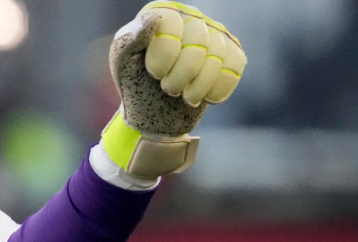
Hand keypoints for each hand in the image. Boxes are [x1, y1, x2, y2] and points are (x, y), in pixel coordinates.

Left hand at [101, 2, 245, 178]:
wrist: (154, 113)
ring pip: (218, 57)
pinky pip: (234, 68)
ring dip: (196, 88)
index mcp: (162, 13)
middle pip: (198, 43)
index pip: (172, 24)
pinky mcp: (231, 53)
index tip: (154, 73)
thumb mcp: (123, 63)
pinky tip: (201, 95)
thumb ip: (130, 40)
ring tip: (182, 94)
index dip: (164, 56)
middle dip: (179, 76)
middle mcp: (191, 17)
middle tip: (167, 88)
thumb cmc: (135, 82)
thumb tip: (155, 18)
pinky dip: (215, 90)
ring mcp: (214, 34)